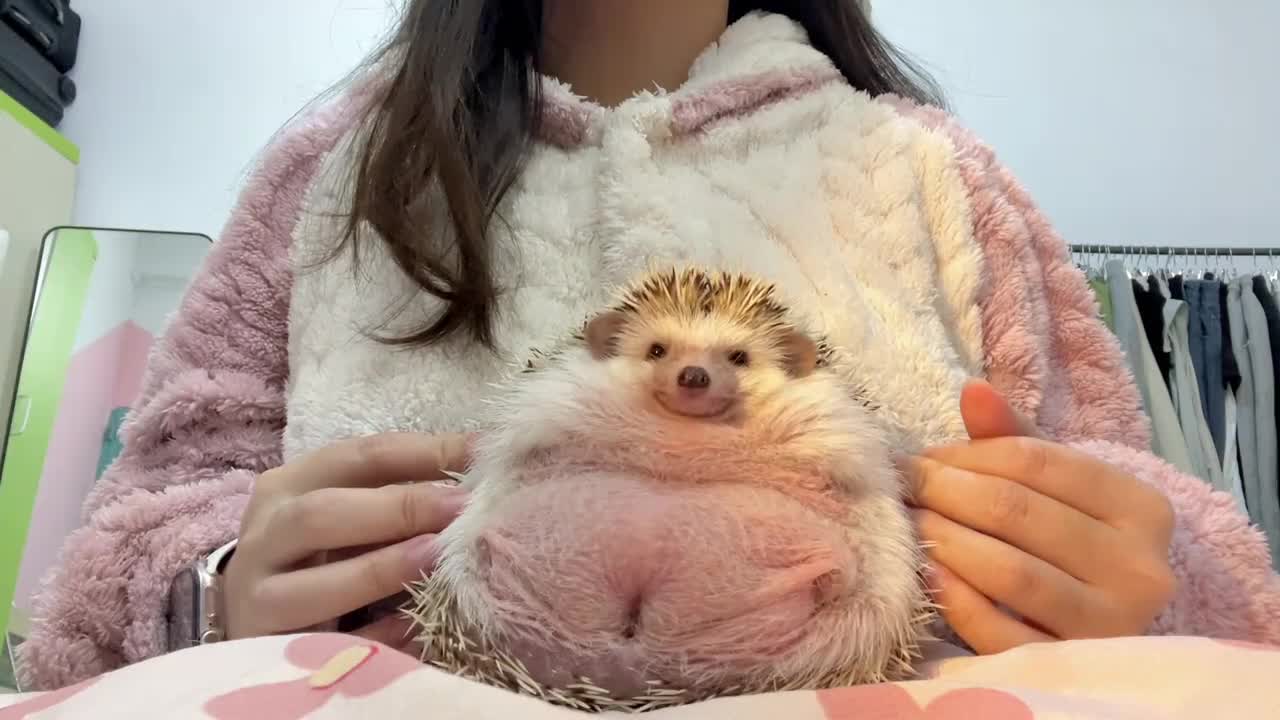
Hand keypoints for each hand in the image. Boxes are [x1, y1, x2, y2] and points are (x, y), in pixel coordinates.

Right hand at [223, 432, 470, 647]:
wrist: (254, 621)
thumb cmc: (315, 558)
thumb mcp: (345, 513)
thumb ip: (395, 493)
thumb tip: (480, 476)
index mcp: (288, 487)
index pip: (357, 457)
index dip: (424, 451)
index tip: (483, 454)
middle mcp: (263, 539)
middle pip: (320, 514)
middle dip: (397, 508)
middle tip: (462, 508)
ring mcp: (257, 601)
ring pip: (309, 585)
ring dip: (378, 569)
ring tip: (434, 558)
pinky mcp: (267, 654)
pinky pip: (325, 647)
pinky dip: (371, 637)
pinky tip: (415, 627)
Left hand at [904, 380, 1175, 653]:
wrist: (1107, 630)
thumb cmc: (1073, 542)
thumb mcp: (1058, 487)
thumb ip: (1015, 438)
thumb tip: (973, 391)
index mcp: (1142, 509)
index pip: (1036, 462)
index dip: (966, 454)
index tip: (922, 456)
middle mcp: (1139, 570)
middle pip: (1017, 512)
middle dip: (945, 491)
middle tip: (901, 484)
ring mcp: (1110, 626)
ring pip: (1010, 571)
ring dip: (943, 539)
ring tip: (908, 522)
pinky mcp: (1071, 670)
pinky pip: (1000, 633)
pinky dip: (956, 599)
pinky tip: (926, 574)